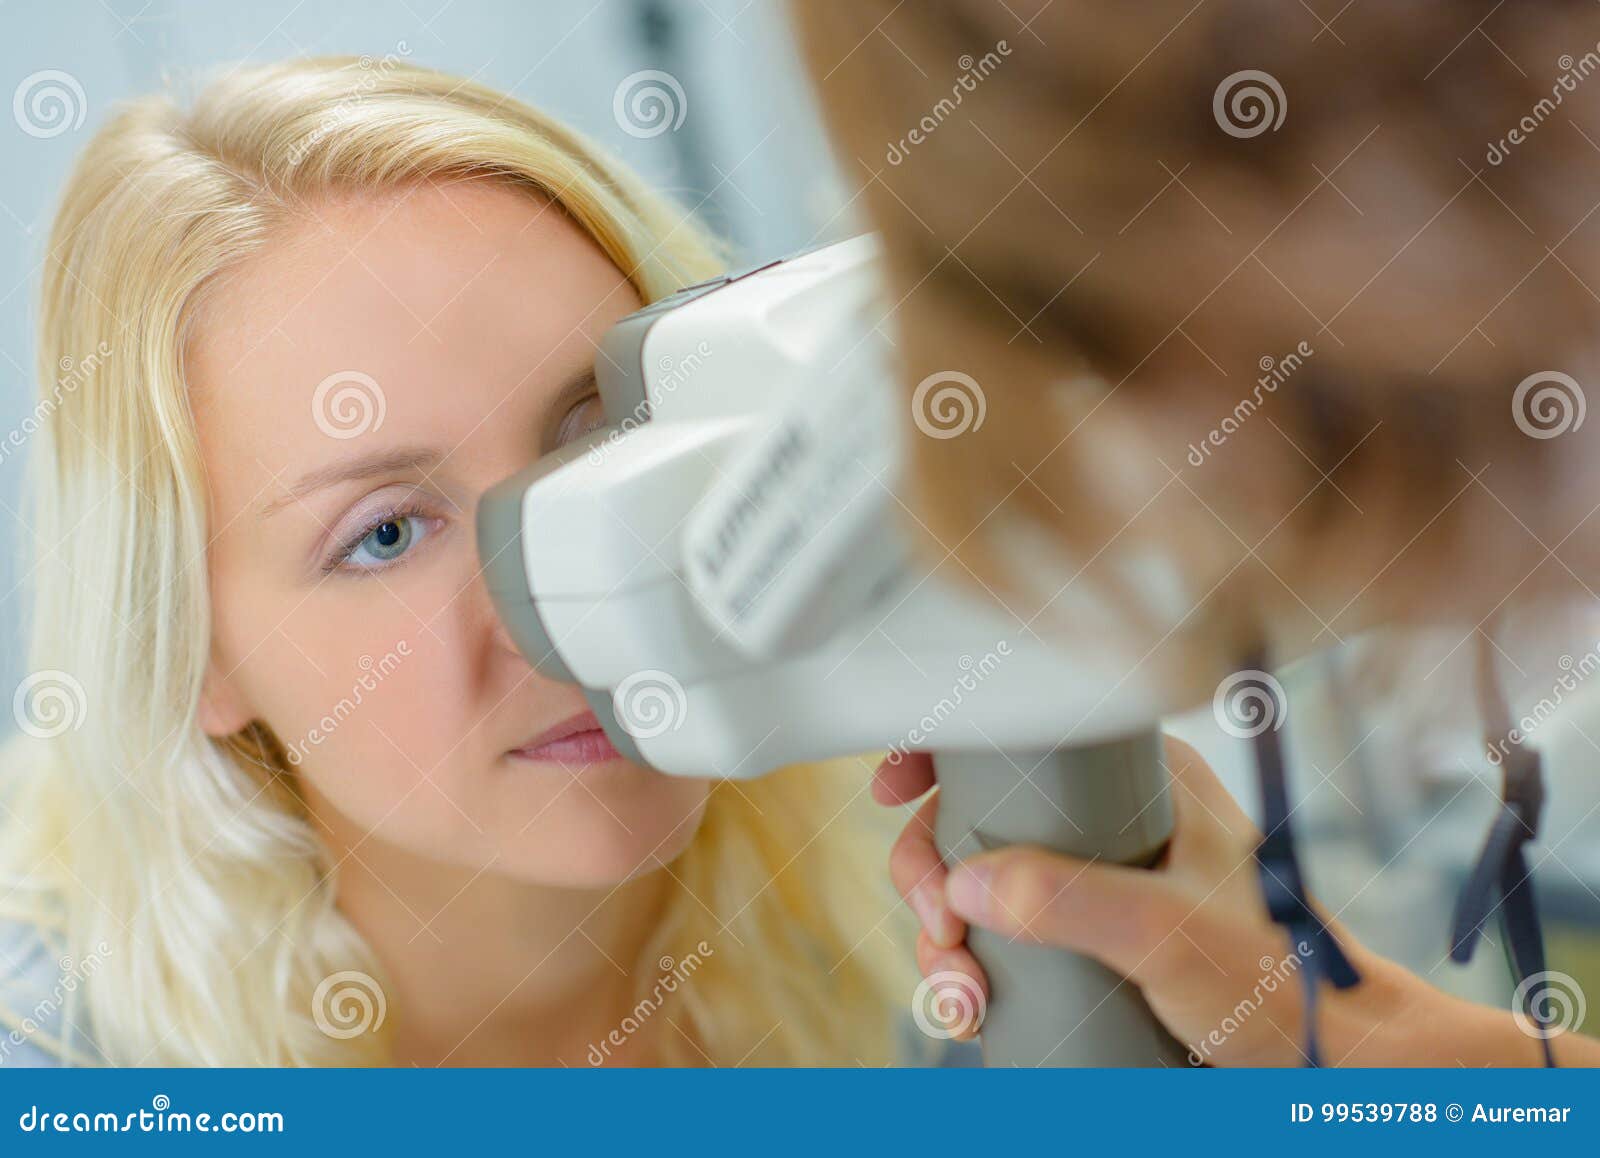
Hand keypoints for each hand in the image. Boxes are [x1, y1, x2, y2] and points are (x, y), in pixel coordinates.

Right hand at [877, 736, 1439, 1065]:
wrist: (1330, 1060)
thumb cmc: (1278, 980)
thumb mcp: (1168, 933)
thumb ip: (1070, 900)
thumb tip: (966, 886)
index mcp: (1138, 778)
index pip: (1022, 736)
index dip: (942, 754)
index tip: (894, 791)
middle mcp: (1111, 817)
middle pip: (979, 818)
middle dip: (935, 876)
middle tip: (939, 933)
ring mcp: (1098, 876)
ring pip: (983, 883)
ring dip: (946, 934)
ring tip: (960, 991)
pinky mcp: (1092, 933)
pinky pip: (1006, 931)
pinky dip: (972, 964)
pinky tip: (973, 1001)